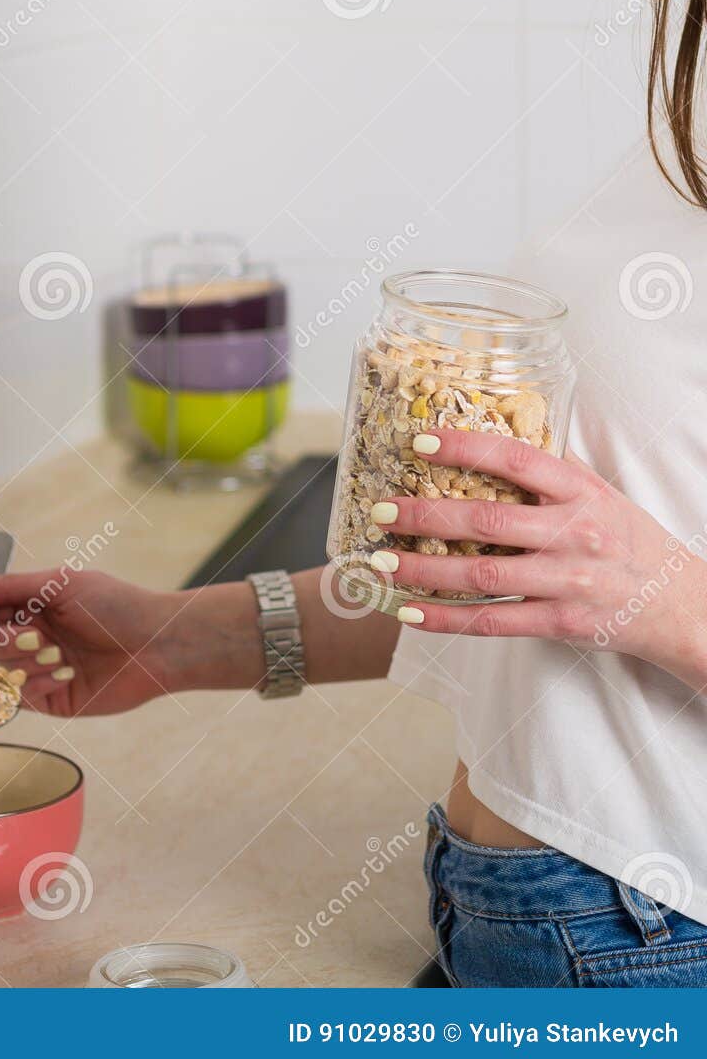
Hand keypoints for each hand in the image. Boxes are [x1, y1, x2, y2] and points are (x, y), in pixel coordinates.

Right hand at [0, 568, 176, 716]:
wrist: (157, 645)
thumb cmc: (116, 606)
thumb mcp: (62, 584)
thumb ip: (12, 586)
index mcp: (31, 606)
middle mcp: (31, 637)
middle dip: (9, 641)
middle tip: (40, 637)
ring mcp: (40, 669)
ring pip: (1, 672)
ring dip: (26, 663)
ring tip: (62, 657)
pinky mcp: (52, 700)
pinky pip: (21, 699)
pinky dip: (36, 686)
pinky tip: (66, 674)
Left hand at [368, 429, 706, 687]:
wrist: (682, 605)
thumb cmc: (631, 542)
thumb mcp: (602, 495)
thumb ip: (553, 473)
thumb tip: (497, 436)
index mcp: (581, 493)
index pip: (516, 460)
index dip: (466, 448)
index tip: (420, 442)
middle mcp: (574, 534)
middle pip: (487, 523)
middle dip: (426, 516)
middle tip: (381, 511)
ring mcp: (567, 580)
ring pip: (482, 575)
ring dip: (425, 570)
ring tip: (382, 562)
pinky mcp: (560, 622)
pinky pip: (493, 621)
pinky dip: (447, 619)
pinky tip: (410, 612)